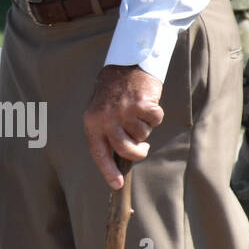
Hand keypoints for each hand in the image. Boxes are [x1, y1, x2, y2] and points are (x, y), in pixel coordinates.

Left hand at [84, 64, 164, 188]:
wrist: (125, 65)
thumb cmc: (113, 93)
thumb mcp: (100, 112)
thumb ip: (107, 132)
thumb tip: (119, 160)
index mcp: (92, 122)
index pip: (99, 152)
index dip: (107, 170)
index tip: (115, 184)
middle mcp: (106, 118)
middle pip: (125, 149)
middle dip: (138, 152)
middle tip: (143, 146)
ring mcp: (123, 111)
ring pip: (142, 134)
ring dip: (144, 126)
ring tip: (137, 111)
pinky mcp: (141, 104)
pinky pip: (155, 120)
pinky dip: (155, 114)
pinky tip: (147, 103)